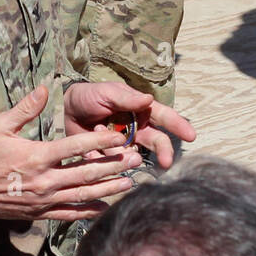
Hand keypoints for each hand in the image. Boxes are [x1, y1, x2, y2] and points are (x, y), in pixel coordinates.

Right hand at [0, 85, 141, 221]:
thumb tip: (45, 87)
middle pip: (87, 172)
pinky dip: (88, 211)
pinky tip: (105, 207)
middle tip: (136, 159)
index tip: (120, 136)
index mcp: (37, 155)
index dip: (101, 141)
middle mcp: (45, 180)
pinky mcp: (40, 213)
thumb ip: (26, 108)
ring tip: (130, 182)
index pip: (77, 146)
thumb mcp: (0, 125)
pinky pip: (69, 214)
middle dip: (114, 165)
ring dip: (108, 188)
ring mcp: (44, 199)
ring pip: (83, 194)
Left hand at [64, 81, 196, 170]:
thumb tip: (148, 99)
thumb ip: (127, 99)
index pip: (164, 117)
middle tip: (167, 162)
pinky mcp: (108, 156)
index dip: (178, 125)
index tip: (191, 135)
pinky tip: (90, 144)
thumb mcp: (108, 92)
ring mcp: (123, 144)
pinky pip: (111, 162)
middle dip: (163, 152)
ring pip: (134, 154)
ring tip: (108, 139)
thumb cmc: (89, 96)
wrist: (64, 109)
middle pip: (156, 141)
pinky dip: (102, 156)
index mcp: (141, 110)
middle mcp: (136, 128)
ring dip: (124, 153)